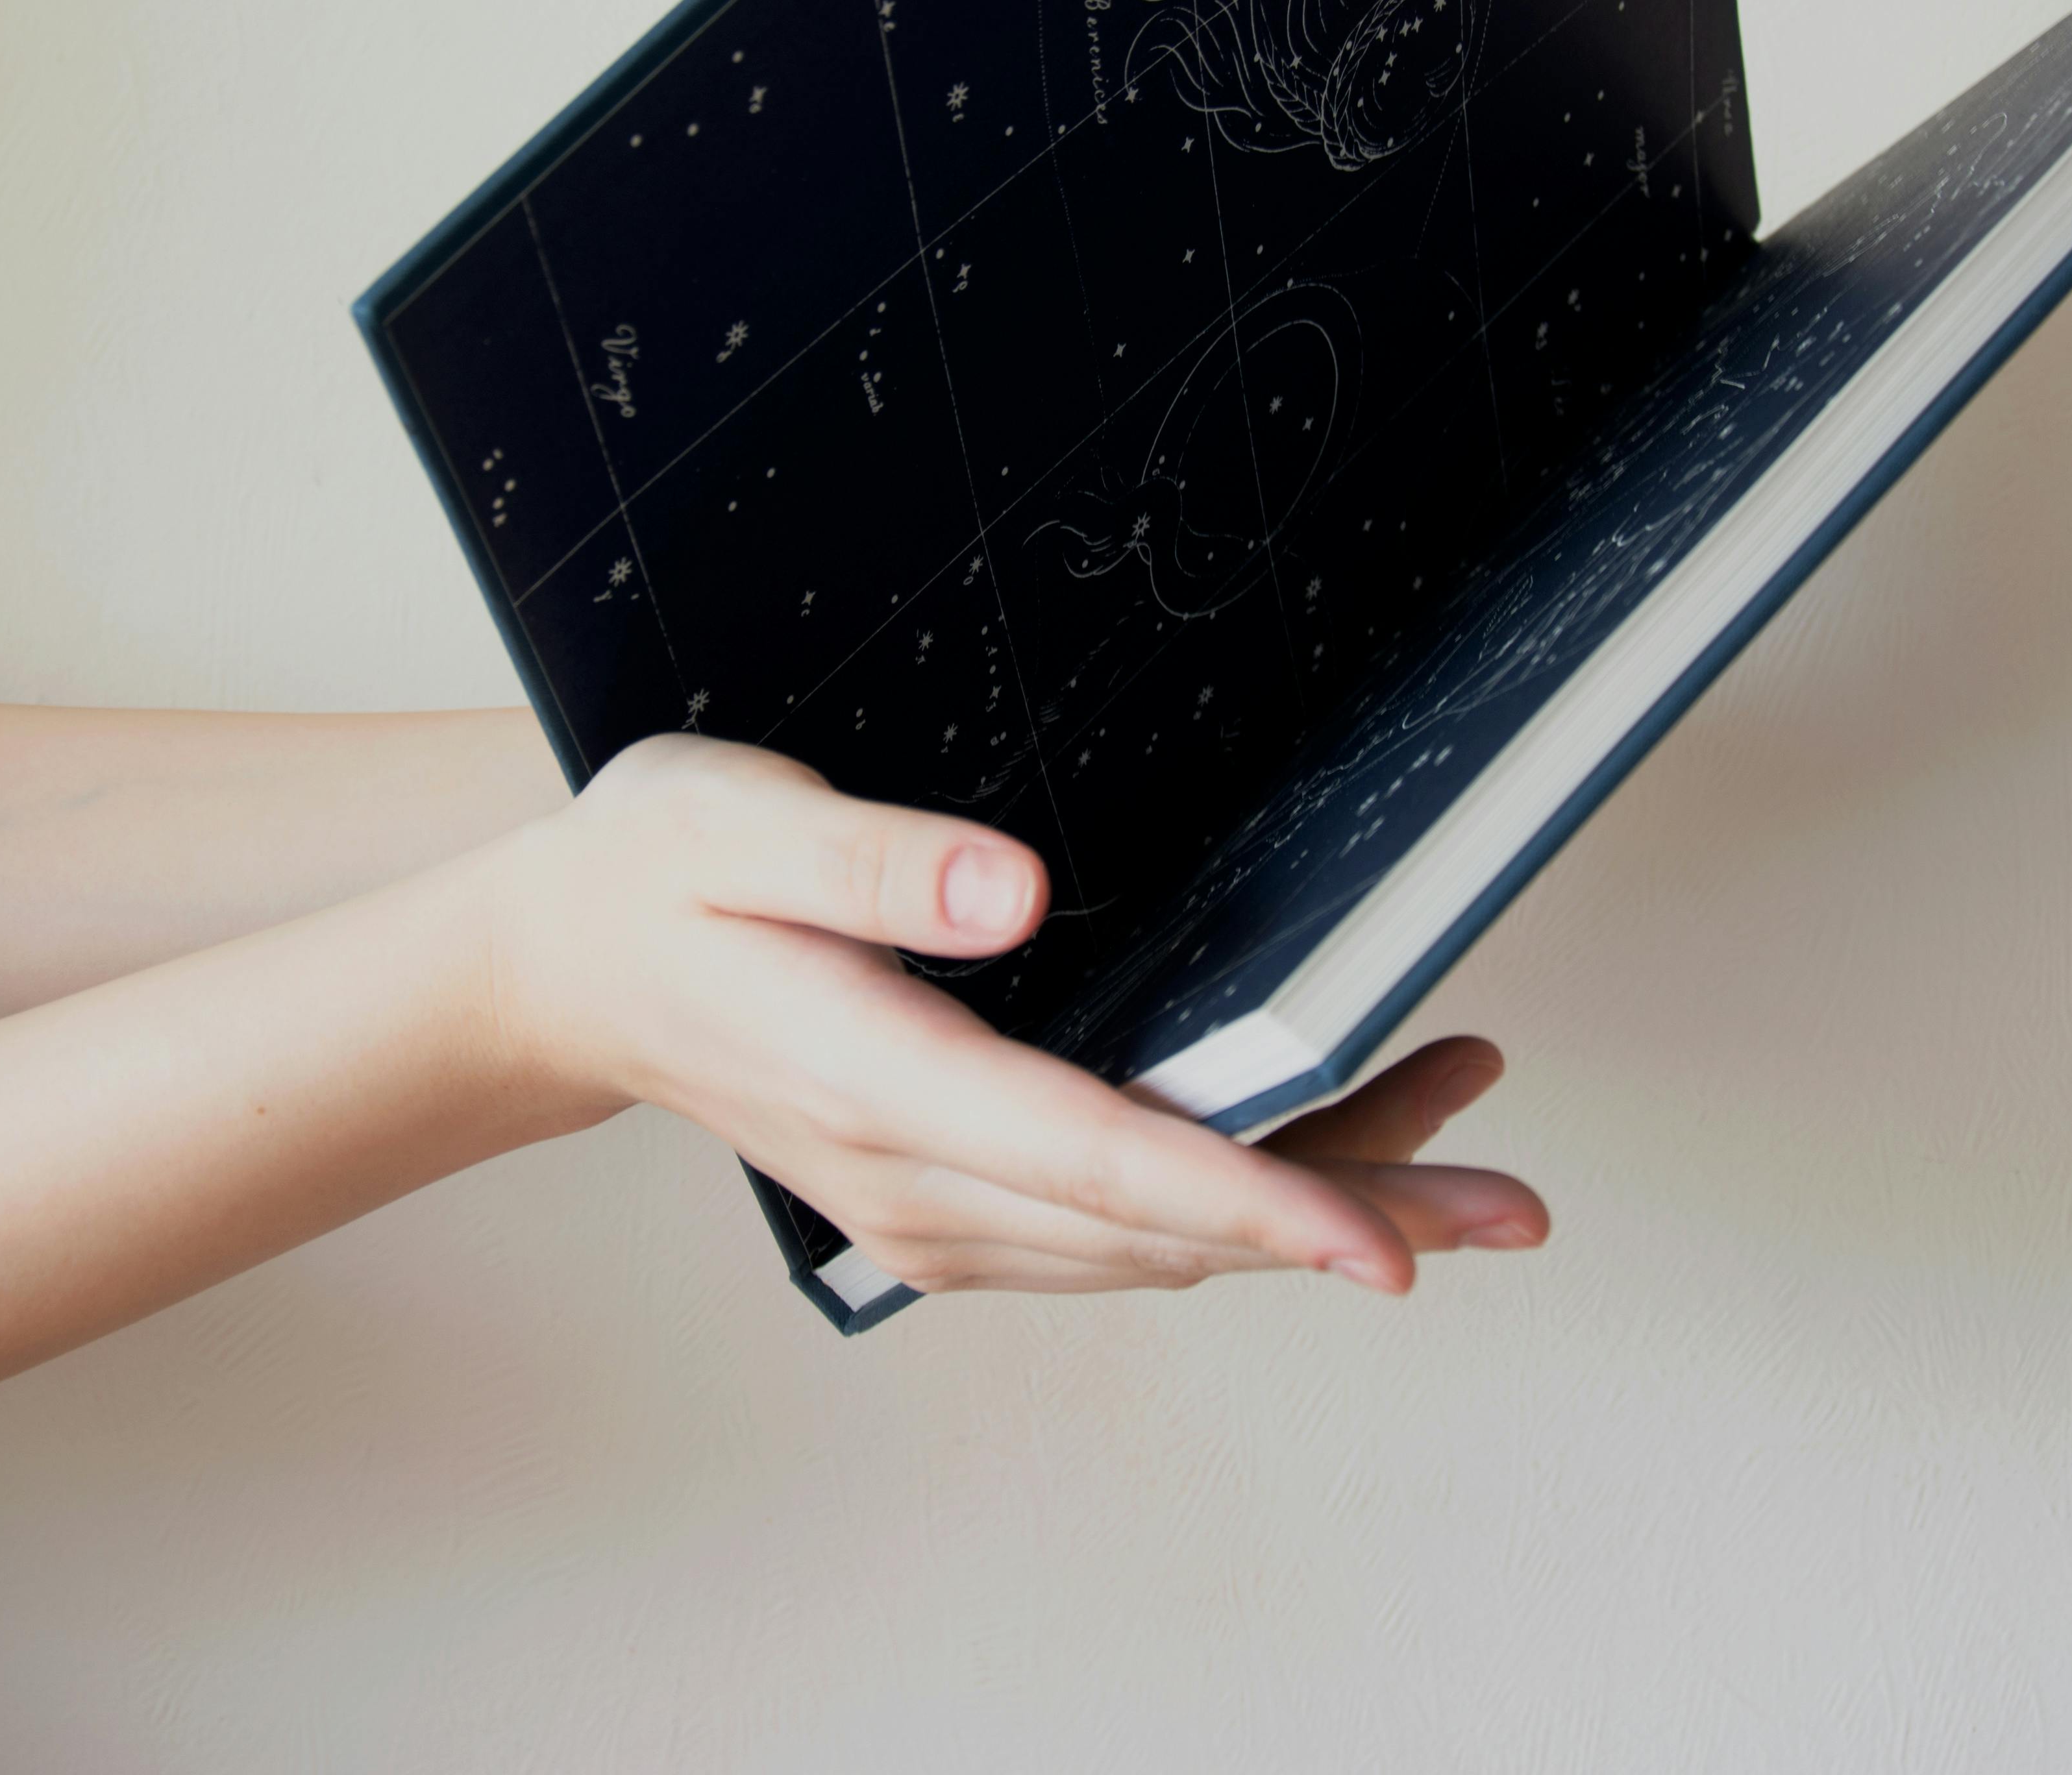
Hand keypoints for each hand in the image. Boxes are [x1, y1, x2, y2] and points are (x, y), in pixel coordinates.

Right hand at [467, 736, 1547, 1298]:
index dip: (1260, 1202)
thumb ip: (877, 862)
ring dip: (1311, 1203)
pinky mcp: (945, 1206)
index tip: (1391, 1249)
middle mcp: (915, 1179)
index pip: (1105, 1164)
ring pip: (1155, 1243)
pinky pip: (1112, 1233)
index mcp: (878, 1084)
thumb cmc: (652, 872)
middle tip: (1511, 1199)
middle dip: (1350, 1211)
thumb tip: (1013, 895)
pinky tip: (1316, 1150)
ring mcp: (929, 1210)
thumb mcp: (736, 822)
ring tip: (1464, 1143)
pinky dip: (1230, 1204)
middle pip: (1168, 1228)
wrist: (559, 968)